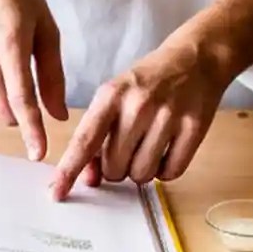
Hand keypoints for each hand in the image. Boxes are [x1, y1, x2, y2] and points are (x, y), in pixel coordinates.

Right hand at [0, 0, 67, 159]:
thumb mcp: (47, 30)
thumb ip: (53, 76)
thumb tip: (58, 114)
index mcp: (11, 46)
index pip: (22, 99)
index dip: (32, 130)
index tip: (37, 153)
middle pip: (7, 112)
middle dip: (22, 111)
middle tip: (28, 83)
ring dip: (3, 104)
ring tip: (7, 70)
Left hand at [50, 41, 228, 198]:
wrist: (195, 59)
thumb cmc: (147, 83)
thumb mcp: (114, 98)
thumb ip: (96, 135)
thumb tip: (88, 178)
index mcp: (110, 96)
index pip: (84, 141)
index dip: (69, 170)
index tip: (57, 192)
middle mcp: (138, 105)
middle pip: (114, 167)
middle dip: (116, 168)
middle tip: (126, 149)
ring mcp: (168, 116)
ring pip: (142, 174)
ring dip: (140, 171)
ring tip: (147, 147)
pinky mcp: (194, 127)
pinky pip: (170, 172)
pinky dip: (165, 170)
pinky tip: (166, 150)